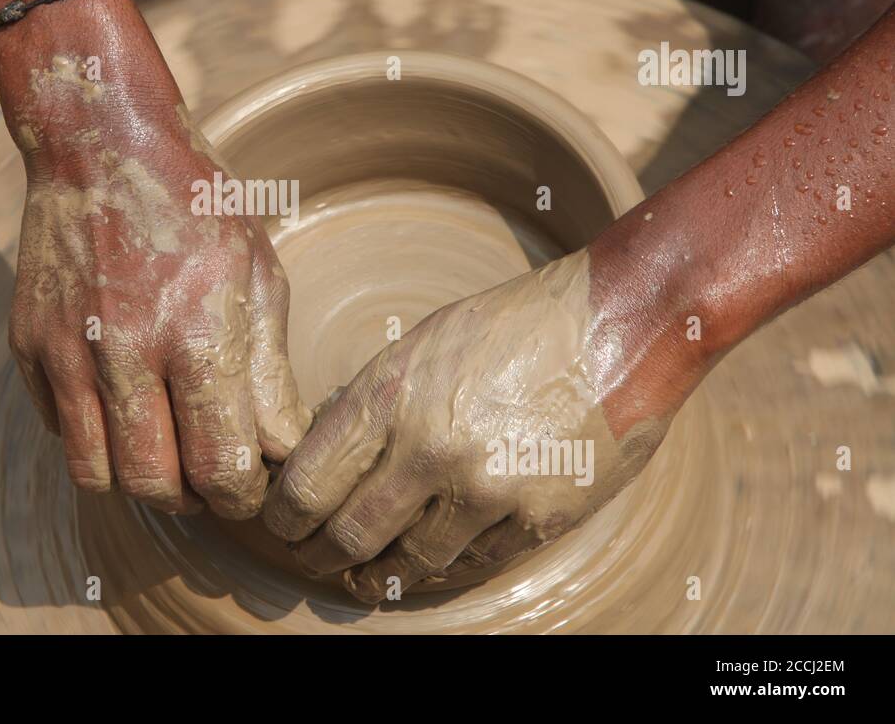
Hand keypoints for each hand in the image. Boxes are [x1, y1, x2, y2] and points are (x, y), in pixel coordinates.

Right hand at [3, 36, 309, 518]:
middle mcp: (127, 353)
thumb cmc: (196, 205)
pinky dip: (94, 438)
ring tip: (165, 450)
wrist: (101, 144)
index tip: (251, 485)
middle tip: (209, 476)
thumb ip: (269, 373)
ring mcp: (67, 352)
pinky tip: (122, 404)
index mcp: (198, 334)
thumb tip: (282, 450)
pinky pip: (59, 432)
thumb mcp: (256, 273)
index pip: (222, 468)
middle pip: (154, 486)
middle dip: (191, 498)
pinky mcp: (28, 346)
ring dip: (136, 479)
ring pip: (96, 474)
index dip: (244, 496)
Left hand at [262, 249, 684, 602]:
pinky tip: (428, 563)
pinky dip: (444, 566)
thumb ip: (374, 402)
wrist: (618, 324)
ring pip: (410, 562)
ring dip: (379, 573)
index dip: (286, 515)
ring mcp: (487, 490)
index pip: (310, 481)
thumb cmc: (515, 325)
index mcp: (391, 395)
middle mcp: (430, 448)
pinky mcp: (539, 518)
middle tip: (311, 560)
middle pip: (350, 534)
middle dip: (320, 555)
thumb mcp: (423, 343)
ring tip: (364, 575)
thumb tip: (324, 454)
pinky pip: (474, 563)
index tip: (281, 525)